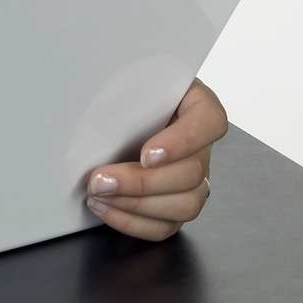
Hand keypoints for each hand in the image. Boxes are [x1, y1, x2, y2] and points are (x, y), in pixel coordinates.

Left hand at [84, 77, 228, 239]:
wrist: (114, 109)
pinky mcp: (175, 204)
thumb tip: (93, 92)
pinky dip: (133, 222)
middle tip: (100, 179)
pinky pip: (166, 225)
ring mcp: (193, 180)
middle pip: (192, 173)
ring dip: (136, 205)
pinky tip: (105, 207)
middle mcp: (201, 146)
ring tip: (98, 194)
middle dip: (142, 182)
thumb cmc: (124, 89)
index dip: (181, 142)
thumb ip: (127, 85)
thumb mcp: (130, 76)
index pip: (209, 121)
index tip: (146, 154)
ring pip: (185, 205)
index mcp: (197, 106)